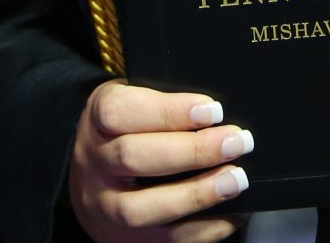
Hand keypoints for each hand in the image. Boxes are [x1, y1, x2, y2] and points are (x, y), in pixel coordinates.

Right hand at [68, 81, 252, 242]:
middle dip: (192, 151)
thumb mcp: (132, 102)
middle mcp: (94, 165)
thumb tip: (215, 110)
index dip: (169, 111)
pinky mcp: (124, 238)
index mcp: (97, 121)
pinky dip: (202, 230)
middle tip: (235, 143)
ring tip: (234, 180)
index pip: (120, 112)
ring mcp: (106, 206)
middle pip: (133, 158)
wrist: (93, 182)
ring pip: (141, 209)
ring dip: (195, 195)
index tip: (213, 110)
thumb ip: (163, 101)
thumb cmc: (126, 132)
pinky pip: (163, 241)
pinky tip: (230, 213)